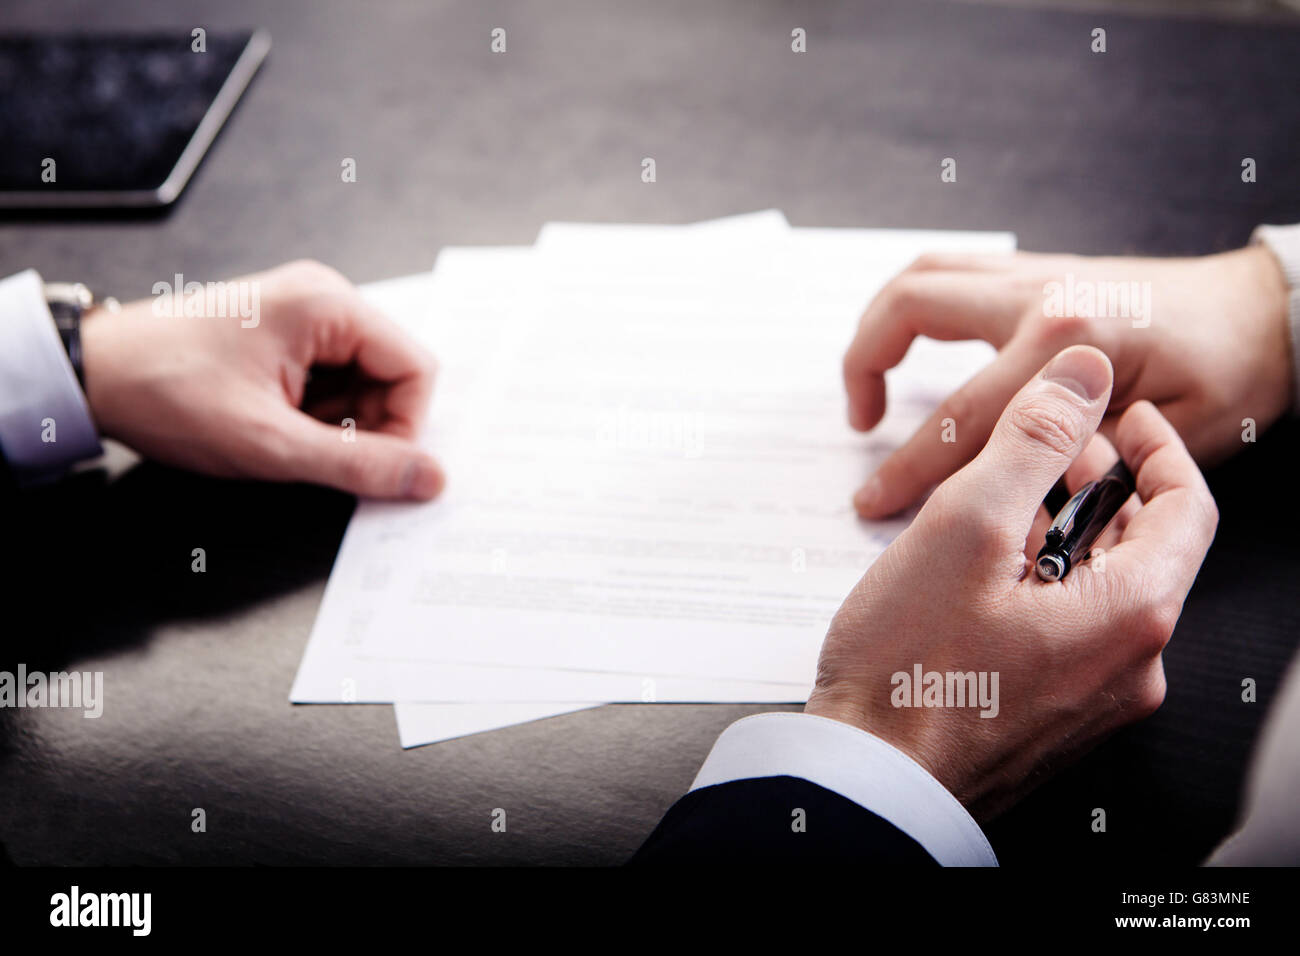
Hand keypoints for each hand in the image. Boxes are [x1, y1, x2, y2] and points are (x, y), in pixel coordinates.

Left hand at [81, 259, 443, 498]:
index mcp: (328, 305)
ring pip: (363, 382)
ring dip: (338, 423)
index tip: (376, 466)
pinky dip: (316, 414)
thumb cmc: (166, 392)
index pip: (417, 368)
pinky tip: (276, 425)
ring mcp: (302, 313)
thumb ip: (361, 465)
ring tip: (284, 435)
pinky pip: (332, 379)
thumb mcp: (272, 445)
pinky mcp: (284, 333)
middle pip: (392, 374)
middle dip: (368, 426)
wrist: (92, 374)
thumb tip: (429, 478)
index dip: (406, 427)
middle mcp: (322, 298)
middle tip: (316, 452)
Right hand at [806, 346, 1217, 820]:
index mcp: (1131, 615)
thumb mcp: (967, 528)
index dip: (1153, 446)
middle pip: (1140, 547)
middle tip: (1038, 447)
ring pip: (1097, 587)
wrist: (868, 781)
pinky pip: (1069, 630)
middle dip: (1093, 485)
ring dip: (1057, 534)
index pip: (1185, 507)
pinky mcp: (1052, 713)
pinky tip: (976, 570)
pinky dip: (1037, 584)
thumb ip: (1031, 439)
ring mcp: (1093, 697)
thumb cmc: (907, 670)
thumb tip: (1081, 372)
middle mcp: (1131, 665)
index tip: (1116, 411)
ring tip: (990, 504)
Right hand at [844, 245, 1289, 517]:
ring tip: (871, 382)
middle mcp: (1042, 293)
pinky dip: (912, 306)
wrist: (1267, 313)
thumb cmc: (1230, 380)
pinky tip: (913, 348)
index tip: (874, 501)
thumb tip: (1011, 487)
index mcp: (1070, 341)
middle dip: (864, 365)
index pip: (963, 415)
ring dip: (878, 323)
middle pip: (910, 309)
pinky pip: (951, 271)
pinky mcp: (1040, 271)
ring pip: (922, 274)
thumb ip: (1082, 461)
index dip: (909, 466)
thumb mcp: (1166, 441)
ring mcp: (1037, 273)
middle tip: (861, 423)